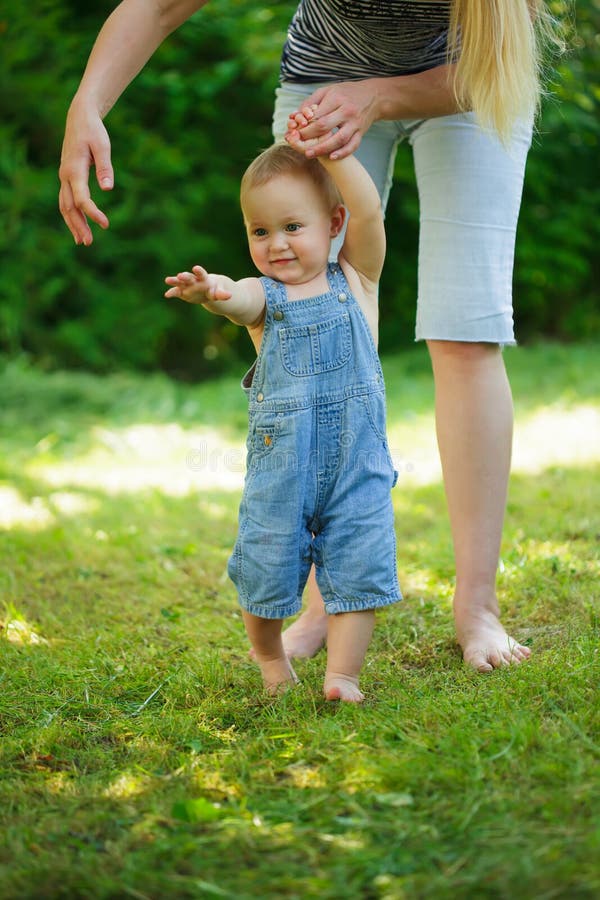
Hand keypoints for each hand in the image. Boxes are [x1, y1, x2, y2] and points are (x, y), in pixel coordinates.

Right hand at [58, 102, 114, 245]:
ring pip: (65, 206)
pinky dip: (71, 216)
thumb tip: (107, 189)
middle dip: (79, 226)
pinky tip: (79, 228)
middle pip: (69, 207)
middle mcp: (65, 176)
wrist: (80, 119)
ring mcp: (64, 178)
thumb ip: (105, 167)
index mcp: (74, 169)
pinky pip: (66, 201)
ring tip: (84, 242)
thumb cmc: (93, 131)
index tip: (106, 225)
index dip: (93, 213)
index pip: (82, 198)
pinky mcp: (67, 179)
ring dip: (73, 224)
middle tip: (89, 243)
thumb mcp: (102, 146)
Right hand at [164, 266, 231, 303]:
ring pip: (180, 282)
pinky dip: (172, 293)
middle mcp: (194, 280)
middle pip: (189, 277)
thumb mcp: (219, 292)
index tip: (195, 268)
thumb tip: (229, 296)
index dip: (199, 271)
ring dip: (174, 281)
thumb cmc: (215, 289)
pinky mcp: (183, 292)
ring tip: (167, 280)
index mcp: (204, 278)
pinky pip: (176, 292)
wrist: (209, 291)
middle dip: (185, 276)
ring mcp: (187, 285)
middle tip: (180, 275)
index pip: (201, 274)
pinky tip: (167, 295)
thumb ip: (222, 294)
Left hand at [286, 80, 380, 158]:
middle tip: (296, 144)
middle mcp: (347, 111)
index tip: (294, 132)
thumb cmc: (346, 93)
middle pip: (325, 126)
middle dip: (309, 137)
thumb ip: (310, 102)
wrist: (374, 96)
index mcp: (337, 98)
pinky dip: (343, 153)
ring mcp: (355, 123)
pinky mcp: (361, 133)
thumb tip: (295, 115)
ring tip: (309, 154)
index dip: (304, 124)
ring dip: (323, 148)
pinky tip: (332, 157)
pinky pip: (353, 145)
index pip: (316, 114)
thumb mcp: (328, 90)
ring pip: (339, 139)